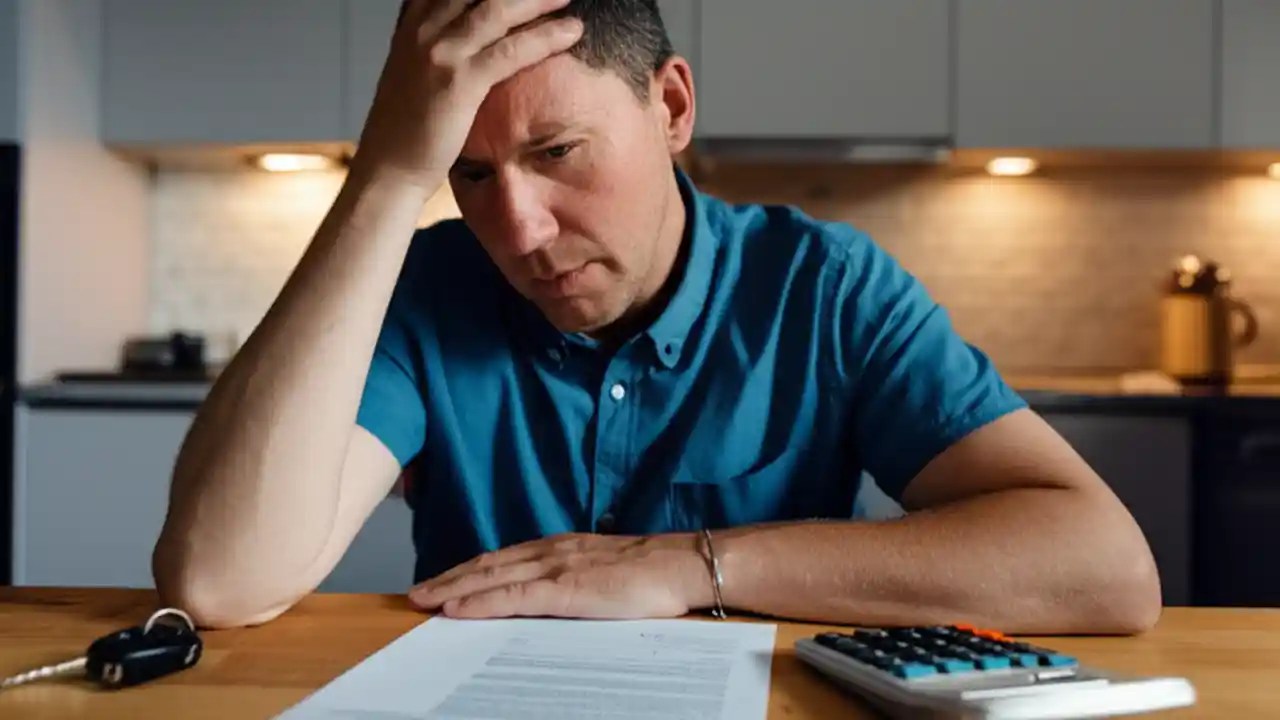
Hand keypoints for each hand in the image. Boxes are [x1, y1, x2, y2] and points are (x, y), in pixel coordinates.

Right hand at [351, 0, 583, 187]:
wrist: (388, 167)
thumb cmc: (407, 125)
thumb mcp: (415, 68)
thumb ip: (437, 40)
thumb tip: (471, 30)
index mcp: (413, 22)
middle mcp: (423, 28)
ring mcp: (439, 53)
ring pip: (497, 10)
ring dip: (539, 0)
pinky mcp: (458, 82)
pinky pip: (510, 51)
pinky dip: (545, 37)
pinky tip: (571, 32)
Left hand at [408, 533, 711, 618]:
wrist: (681, 565)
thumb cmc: (654, 573)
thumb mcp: (606, 572)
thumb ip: (579, 579)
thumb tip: (561, 596)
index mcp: (563, 548)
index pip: (505, 559)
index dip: (471, 570)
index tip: (446, 580)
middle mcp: (552, 551)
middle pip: (488, 564)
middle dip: (450, 578)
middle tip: (417, 591)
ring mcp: (555, 568)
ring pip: (491, 577)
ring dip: (453, 588)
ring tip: (424, 599)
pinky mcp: (563, 588)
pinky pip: (511, 597)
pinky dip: (479, 602)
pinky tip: (456, 609)